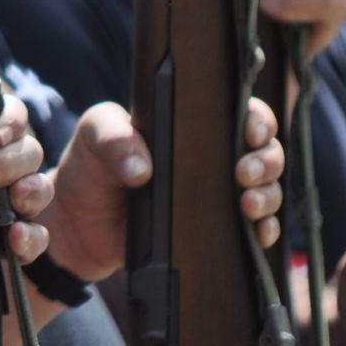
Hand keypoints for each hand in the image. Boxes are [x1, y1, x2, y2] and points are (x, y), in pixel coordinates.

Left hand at [41, 97, 283, 283]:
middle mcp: (211, 158)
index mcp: (189, 125)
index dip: (257, 119)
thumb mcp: (94, 136)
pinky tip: (259, 233)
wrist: (76, 224)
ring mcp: (216, 195)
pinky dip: (265, 230)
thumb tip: (143, 170)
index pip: (239, 112)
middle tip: (245, 171)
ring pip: (267, 189)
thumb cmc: (88, 165)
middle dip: (267, 159)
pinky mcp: (213, 230)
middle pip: (264, 151)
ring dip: (269, 195)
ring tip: (248, 203)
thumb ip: (114, 139)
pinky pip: (255, 229)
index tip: (251, 131)